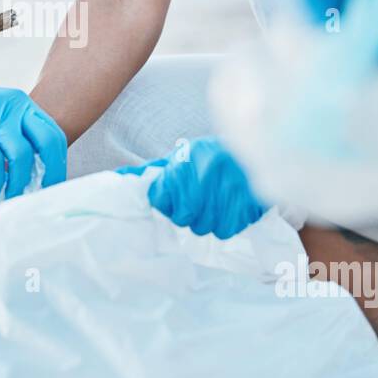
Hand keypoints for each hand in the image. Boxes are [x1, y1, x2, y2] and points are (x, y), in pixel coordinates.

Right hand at [0, 57, 66, 203]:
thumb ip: (11, 133)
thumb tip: (31, 166)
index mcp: (20, 103)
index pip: (53, 134)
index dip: (57, 164)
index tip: (50, 186)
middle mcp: (12, 106)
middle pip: (48, 143)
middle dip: (49, 175)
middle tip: (38, 197)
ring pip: (22, 156)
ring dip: (19, 184)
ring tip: (10, 199)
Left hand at [119, 137, 265, 238]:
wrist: (259, 147)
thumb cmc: (214, 155)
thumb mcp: (182, 155)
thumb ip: (153, 169)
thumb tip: (119, 176)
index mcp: (182, 164)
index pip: (158, 199)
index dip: (167, 200)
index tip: (177, 195)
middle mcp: (200, 180)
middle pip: (182, 218)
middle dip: (190, 212)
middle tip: (202, 199)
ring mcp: (223, 195)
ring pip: (202, 227)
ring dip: (209, 219)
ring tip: (218, 202)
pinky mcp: (244, 208)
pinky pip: (225, 230)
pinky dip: (227, 222)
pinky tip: (231, 207)